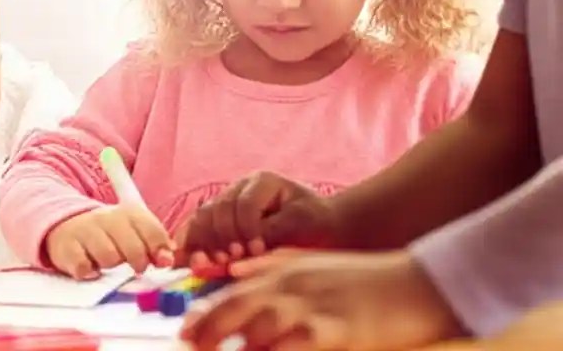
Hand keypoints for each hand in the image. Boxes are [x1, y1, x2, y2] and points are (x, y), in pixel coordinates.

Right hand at [44, 205, 173, 279]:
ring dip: (111, 266)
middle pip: (133, 247)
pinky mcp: (66, 247)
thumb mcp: (132, 232)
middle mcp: (106, 218)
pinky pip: (83, 267)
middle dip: (138, 262)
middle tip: (136, 268)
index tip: (161, 262)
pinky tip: (90, 267)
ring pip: (108, 257)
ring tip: (107, 263)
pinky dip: (88, 272)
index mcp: (127, 213)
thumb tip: (168, 258)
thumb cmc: (107, 234)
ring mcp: (84, 231)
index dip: (159, 249)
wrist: (65, 225)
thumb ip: (153, 243)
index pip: (151, 230)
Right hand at [177, 171, 340, 270]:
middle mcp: (239, 186)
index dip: (247, 229)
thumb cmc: (313, 222)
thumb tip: (244, 250)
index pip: (245, 204)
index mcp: (262, 181)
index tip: (258, 252)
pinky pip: (197, 227)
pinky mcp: (219, 219)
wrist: (318, 225)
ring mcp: (226, 201)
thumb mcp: (300, 223)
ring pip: (203, 216)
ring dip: (204, 241)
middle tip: (231, 260)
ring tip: (214, 263)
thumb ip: (272, 232)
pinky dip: (192, 243)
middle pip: (218, 208)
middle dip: (222, 236)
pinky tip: (191, 260)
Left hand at [179, 249, 463, 350]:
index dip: (205, 313)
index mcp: (286, 271)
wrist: (420, 284)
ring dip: (239, 346)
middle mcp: (294, 286)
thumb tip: (233, 269)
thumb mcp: (314, 262)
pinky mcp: (339, 329)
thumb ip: (272, 263)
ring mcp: (315, 307)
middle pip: (238, 307)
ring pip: (261, 329)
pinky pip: (297, 345)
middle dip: (209, 330)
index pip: (234, 290)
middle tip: (190, 348)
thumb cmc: (368, 279)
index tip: (184, 332)